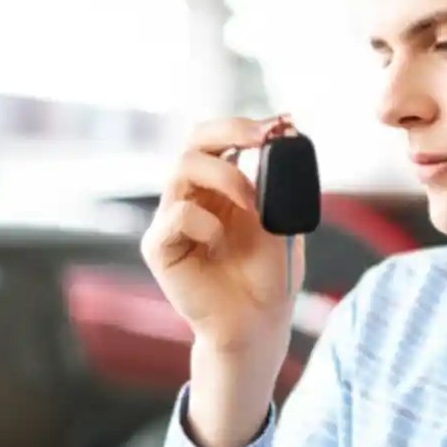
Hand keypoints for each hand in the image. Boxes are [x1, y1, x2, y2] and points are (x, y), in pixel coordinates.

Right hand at [140, 116, 304, 358]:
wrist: (258, 324)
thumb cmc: (270, 275)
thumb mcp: (283, 220)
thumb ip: (280, 182)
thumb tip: (286, 134)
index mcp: (219, 187)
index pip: (218, 140)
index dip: (243, 125)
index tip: (280, 123)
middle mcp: (191, 197)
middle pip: (194, 141)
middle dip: (229, 131)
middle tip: (263, 137)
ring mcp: (172, 220)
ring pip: (182, 168)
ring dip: (225, 176)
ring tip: (253, 202)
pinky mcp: (159, 247)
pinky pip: (177, 215)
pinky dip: (205, 221)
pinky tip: (219, 242)